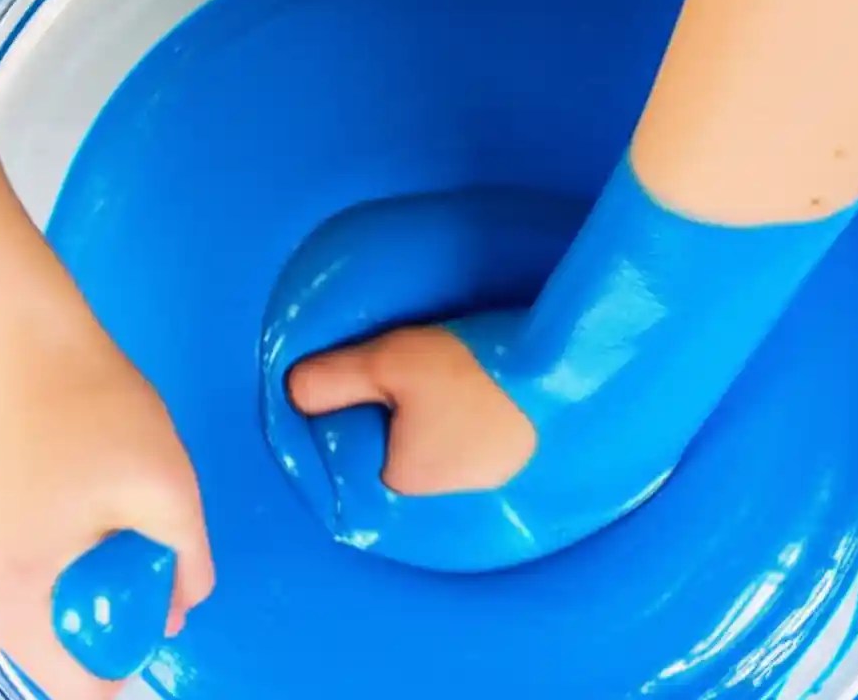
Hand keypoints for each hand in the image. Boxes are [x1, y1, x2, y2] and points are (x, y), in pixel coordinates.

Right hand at [0, 328, 212, 697]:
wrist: (6, 335)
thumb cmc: (81, 401)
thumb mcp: (167, 486)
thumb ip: (187, 562)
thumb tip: (179, 606)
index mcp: (10, 592)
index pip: (71, 684)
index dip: (117, 660)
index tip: (136, 614)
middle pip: (40, 642)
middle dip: (87, 604)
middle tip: (113, 533)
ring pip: (13, 604)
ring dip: (52, 574)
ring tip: (76, 501)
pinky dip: (21, 549)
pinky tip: (45, 492)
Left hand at [288, 326, 535, 494]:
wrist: (564, 369)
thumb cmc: (469, 373)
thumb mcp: (387, 363)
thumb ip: (332, 379)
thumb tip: (292, 391)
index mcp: (400, 481)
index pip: (351, 454)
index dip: (350, 414)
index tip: (362, 378)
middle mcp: (441, 495)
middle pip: (395, 454)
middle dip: (391, 418)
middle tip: (402, 372)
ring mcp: (486, 483)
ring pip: (435, 451)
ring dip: (429, 423)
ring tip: (438, 378)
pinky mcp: (518, 464)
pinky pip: (472, 447)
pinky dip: (465, 425)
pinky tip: (473, 396)